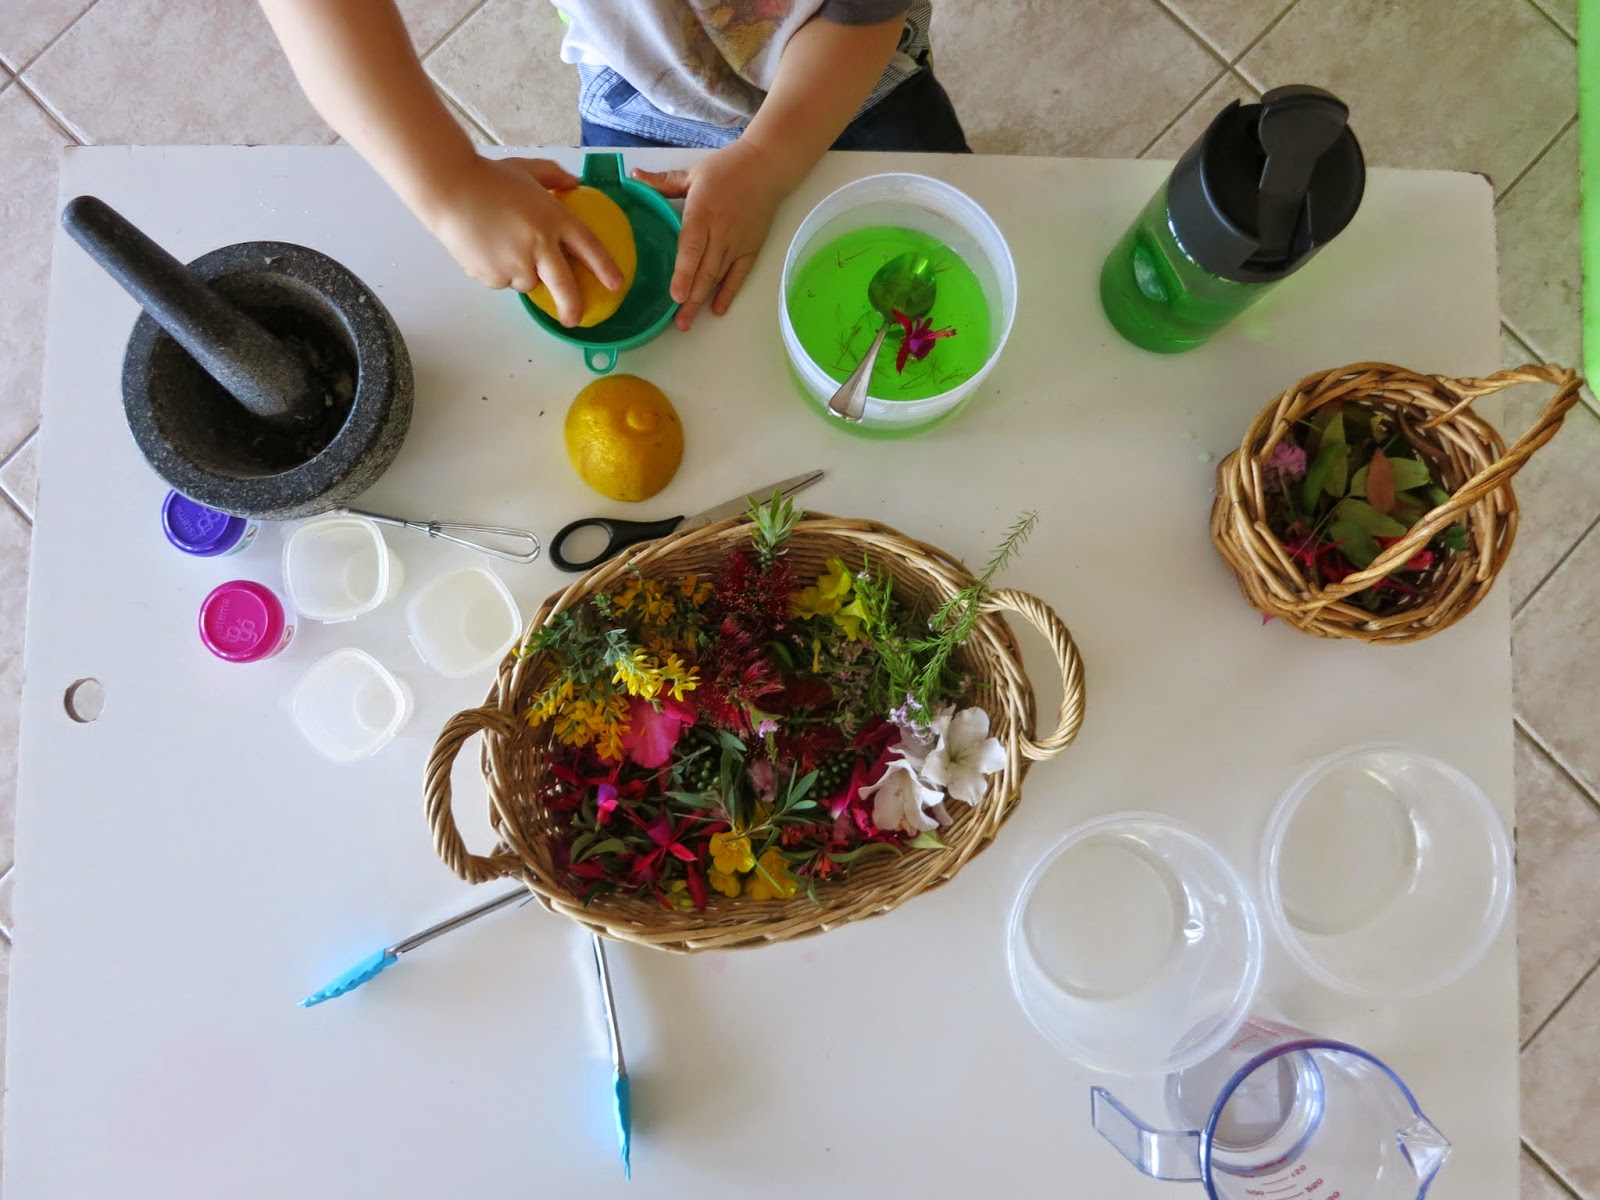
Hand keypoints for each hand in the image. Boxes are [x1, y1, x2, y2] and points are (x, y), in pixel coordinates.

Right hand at [422, 155, 622, 326]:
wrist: (448, 188)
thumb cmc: (488, 177)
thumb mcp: (527, 169)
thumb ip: (554, 177)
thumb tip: (574, 184)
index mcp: (554, 218)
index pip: (588, 247)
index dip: (605, 268)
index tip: (616, 284)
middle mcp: (540, 245)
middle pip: (565, 287)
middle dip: (572, 307)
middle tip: (573, 319)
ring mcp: (517, 263)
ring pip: (529, 283)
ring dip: (523, 273)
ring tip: (502, 245)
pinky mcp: (494, 276)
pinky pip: (503, 282)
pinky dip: (499, 272)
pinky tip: (485, 248)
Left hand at [633, 140, 789, 330]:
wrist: (767, 167)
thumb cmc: (727, 169)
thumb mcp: (692, 173)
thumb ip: (661, 182)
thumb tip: (631, 178)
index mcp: (702, 213)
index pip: (691, 249)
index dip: (684, 274)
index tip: (675, 296)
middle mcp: (720, 233)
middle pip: (704, 271)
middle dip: (690, 299)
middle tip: (678, 323)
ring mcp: (737, 243)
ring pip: (718, 277)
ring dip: (703, 300)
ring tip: (688, 322)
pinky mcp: (751, 249)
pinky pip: (739, 275)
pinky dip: (729, 293)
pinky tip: (717, 310)